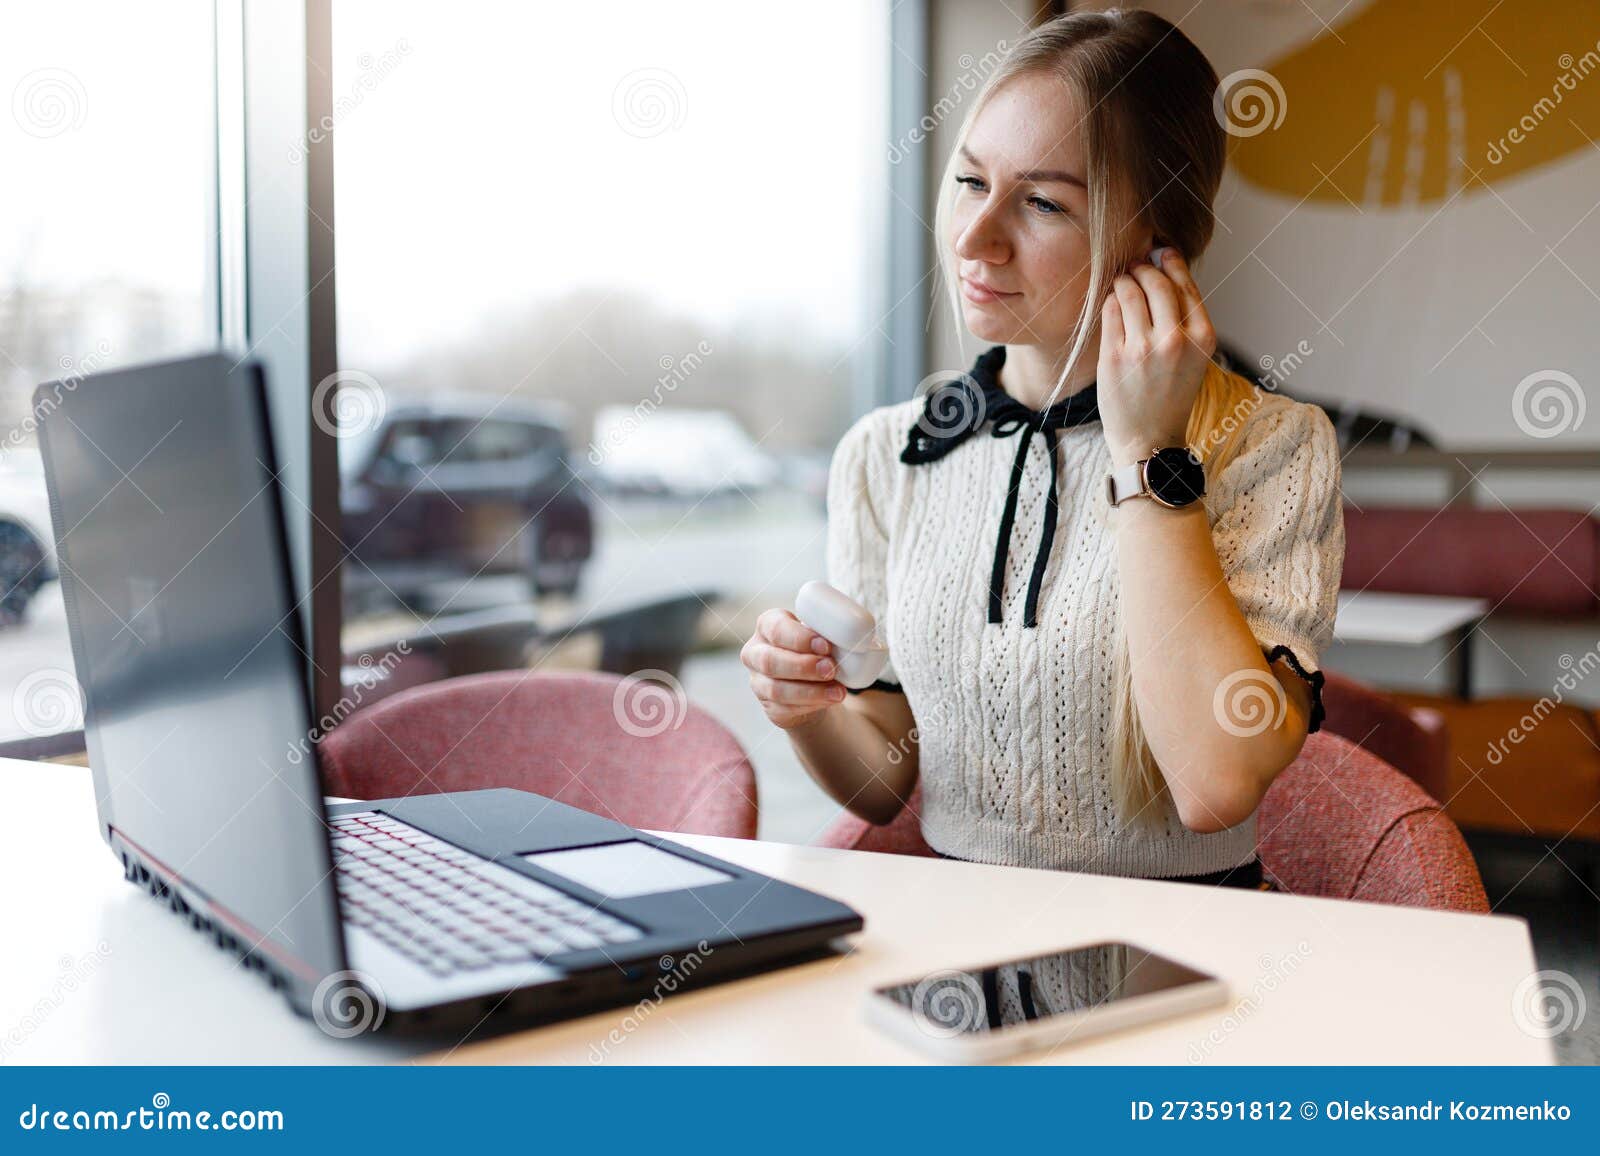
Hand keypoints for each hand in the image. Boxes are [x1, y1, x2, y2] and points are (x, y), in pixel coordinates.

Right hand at [742, 608, 847, 729]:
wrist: (812, 681)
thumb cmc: (816, 650)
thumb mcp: (820, 635)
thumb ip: (830, 632)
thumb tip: (858, 636)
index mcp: (767, 626)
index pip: (775, 628)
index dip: (799, 638)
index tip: (826, 646)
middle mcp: (756, 653)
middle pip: (770, 660)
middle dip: (803, 666)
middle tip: (831, 668)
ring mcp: (758, 682)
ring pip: (776, 689)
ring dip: (811, 691)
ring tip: (838, 691)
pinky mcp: (769, 706)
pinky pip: (785, 708)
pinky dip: (811, 705)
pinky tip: (829, 699)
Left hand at [1096, 248, 1216, 466]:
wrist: (1149, 439)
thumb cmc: (1170, 394)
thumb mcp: (1194, 357)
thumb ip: (1185, 318)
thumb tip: (1165, 267)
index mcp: (1202, 338)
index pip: (1185, 285)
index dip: (1170, 262)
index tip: (1160, 252)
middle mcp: (1175, 340)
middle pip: (1156, 282)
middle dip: (1143, 267)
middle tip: (1135, 266)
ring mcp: (1142, 348)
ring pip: (1129, 292)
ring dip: (1123, 280)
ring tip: (1121, 281)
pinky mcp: (1114, 356)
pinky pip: (1109, 311)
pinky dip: (1109, 300)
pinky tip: (1111, 302)